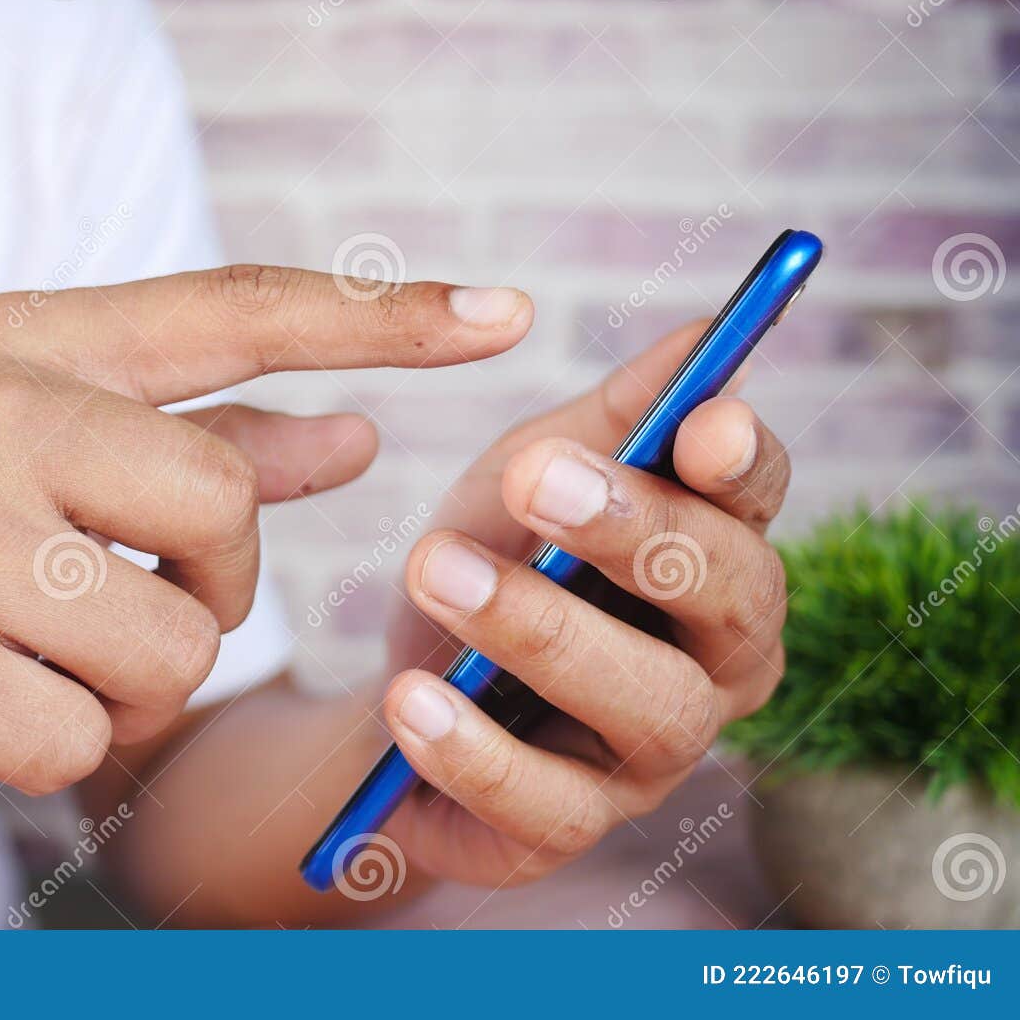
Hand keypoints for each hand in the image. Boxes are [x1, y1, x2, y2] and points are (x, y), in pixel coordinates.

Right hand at [0, 267, 531, 809]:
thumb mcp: (38, 458)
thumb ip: (202, 441)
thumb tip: (357, 432)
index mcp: (12, 343)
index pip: (232, 310)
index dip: (382, 312)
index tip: (510, 312)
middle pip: (228, 500)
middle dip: (214, 578)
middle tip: (123, 594)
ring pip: (176, 638)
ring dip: (136, 680)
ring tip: (36, 656)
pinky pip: (92, 734)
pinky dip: (67, 744)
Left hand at [381, 323, 788, 886]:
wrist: (402, 687)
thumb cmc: (495, 560)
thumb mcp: (537, 470)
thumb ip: (618, 413)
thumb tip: (708, 330)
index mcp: (713, 555)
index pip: (758, 504)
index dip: (742, 464)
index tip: (703, 423)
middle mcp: (715, 663)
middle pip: (730, 602)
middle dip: (634, 532)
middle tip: (529, 475)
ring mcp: (650, 758)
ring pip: (650, 706)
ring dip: (540, 631)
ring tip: (435, 569)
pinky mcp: (567, 830)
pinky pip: (546, 809)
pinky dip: (474, 752)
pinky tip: (409, 699)